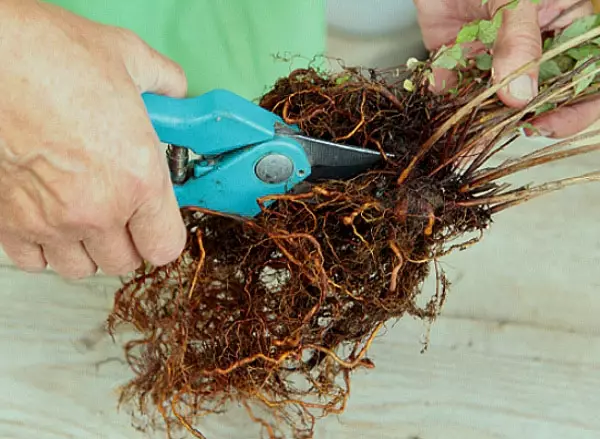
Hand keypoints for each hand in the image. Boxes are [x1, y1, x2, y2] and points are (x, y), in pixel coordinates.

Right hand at [0, 0, 186, 278]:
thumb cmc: (54, 56)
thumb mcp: (130, 59)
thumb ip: (164, 82)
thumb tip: (175, 90)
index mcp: (139, 179)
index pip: (166, 247)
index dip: (164, 234)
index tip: (158, 220)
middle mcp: (98, 211)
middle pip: (125, 262)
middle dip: (129, 240)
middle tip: (123, 211)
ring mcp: (51, 221)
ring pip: (80, 268)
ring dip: (88, 248)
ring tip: (86, 216)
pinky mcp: (9, 222)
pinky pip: (34, 261)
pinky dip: (45, 247)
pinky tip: (49, 217)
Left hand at [414, 0, 595, 137]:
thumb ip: (519, 41)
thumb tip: (521, 96)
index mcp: (566, 27)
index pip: (585, 82)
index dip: (573, 111)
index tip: (544, 127)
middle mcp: (532, 47)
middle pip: (536, 99)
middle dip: (514, 126)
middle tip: (492, 142)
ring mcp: (495, 53)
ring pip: (491, 100)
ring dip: (474, 123)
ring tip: (459, 146)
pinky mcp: (459, 54)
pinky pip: (453, 83)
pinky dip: (444, 92)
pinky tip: (438, 94)